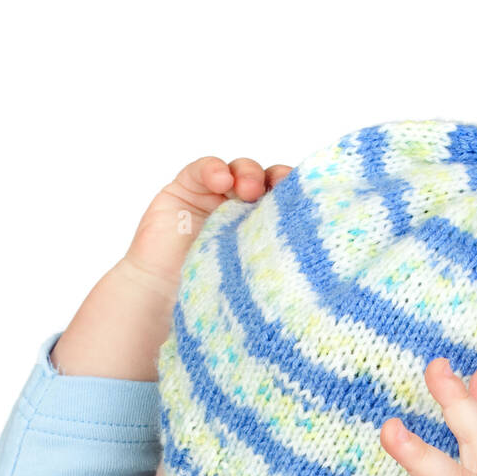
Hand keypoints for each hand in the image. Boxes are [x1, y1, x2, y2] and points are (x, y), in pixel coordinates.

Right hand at [52, 156, 290, 379]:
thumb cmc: (206, 303)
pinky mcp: (185, 190)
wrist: (158, 307)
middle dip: (278, 179)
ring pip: (238, 170)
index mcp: (264, 235)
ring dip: (248, 173)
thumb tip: (317, 258)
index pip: (289, 205)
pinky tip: (220, 179)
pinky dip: (213, 168)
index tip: (310, 201)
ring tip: (248, 188)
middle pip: (268, 182)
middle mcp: (241, 214)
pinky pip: (202, 169)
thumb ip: (276, 263)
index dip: (300, 197)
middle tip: (281, 188)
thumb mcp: (253, 284)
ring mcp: (213, 199)